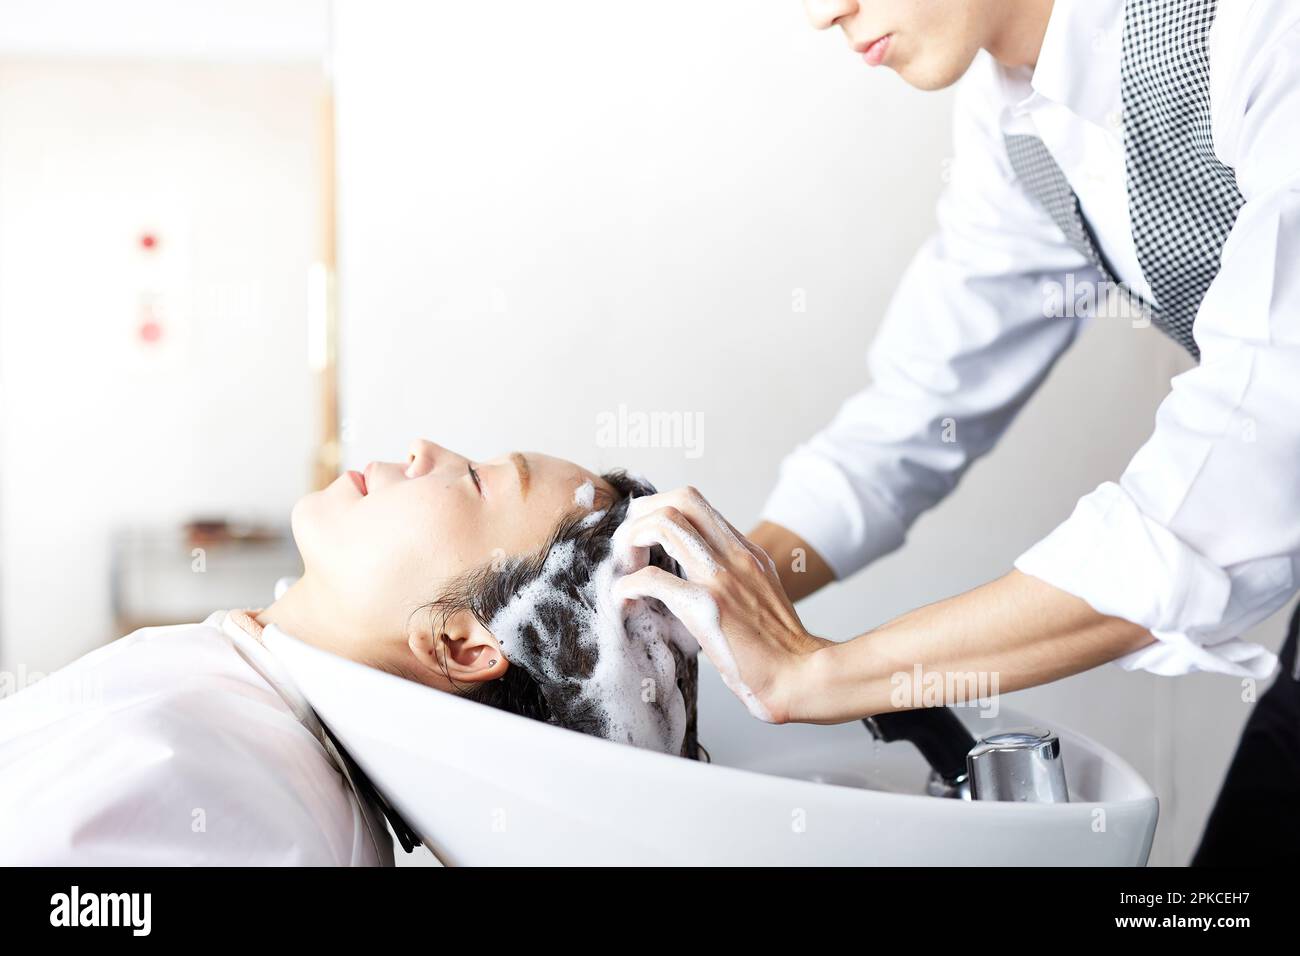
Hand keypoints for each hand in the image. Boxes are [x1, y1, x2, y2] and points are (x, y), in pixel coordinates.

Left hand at [610, 486, 830, 722]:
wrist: (801, 676)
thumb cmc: (779, 651)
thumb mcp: (759, 598)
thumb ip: (732, 583)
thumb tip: (692, 586)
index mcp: (747, 553)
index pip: (696, 505)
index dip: (661, 511)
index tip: (643, 536)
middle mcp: (735, 556)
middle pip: (682, 499)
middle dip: (644, 513)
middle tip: (628, 543)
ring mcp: (721, 578)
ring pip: (666, 525)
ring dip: (633, 541)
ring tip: (626, 567)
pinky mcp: (706, 607)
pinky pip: (653, 580)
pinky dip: (629, 585)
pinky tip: (625, 600)